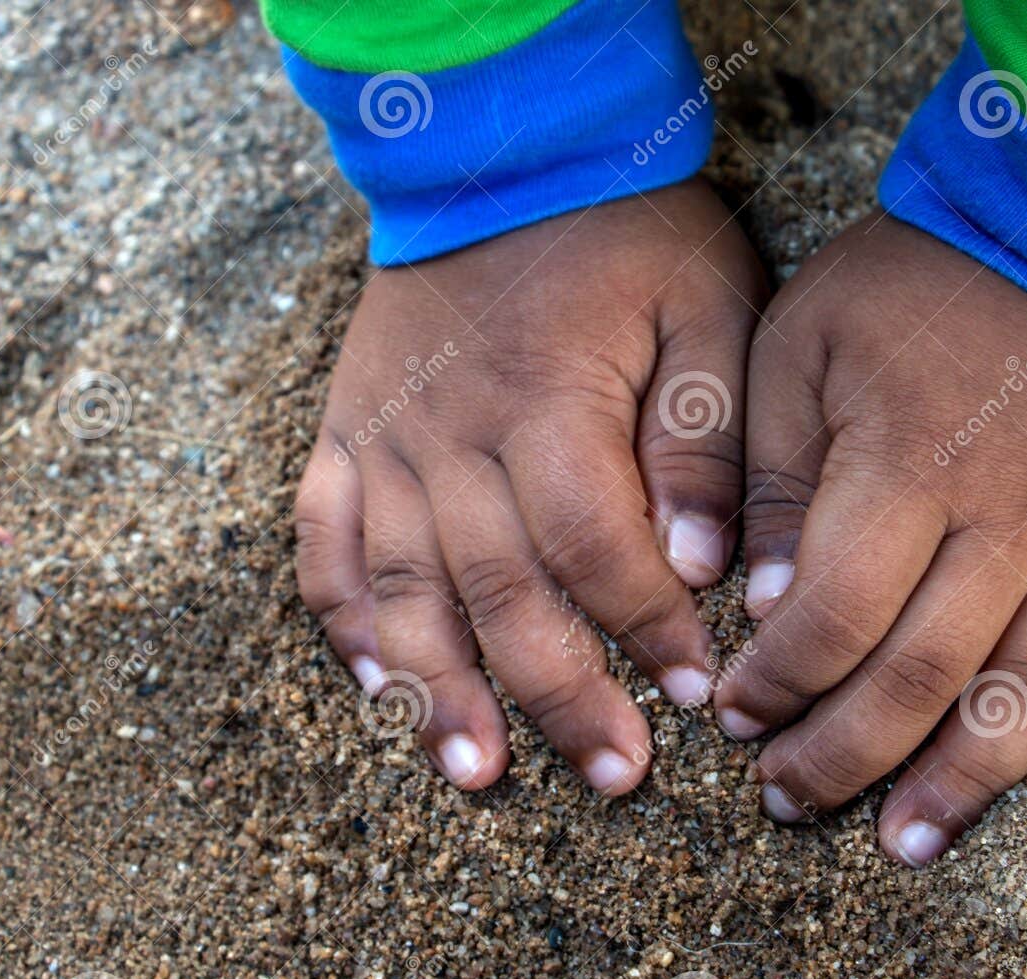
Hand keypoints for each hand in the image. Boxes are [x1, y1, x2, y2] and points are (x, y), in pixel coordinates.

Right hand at [296, 180, 765, 794]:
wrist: (502, 153)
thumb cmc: (621, 233)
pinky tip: (374, 686)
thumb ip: (701, 436)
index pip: (598, 551)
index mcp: (549, 404)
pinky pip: (323, 542)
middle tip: (614, 777)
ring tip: (475, 773)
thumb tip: (704, 562)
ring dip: (437, 692)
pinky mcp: (345, 436)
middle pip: (499, 594)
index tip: (693, 694)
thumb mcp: (702, 305)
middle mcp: (451, 437)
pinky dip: (343, 619)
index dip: (645, 631)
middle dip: (559, 696)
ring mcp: (384, 441)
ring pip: (399, 589)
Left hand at [716, 215, 1026, 864]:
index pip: (836, 619)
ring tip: (908, 841)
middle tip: (789, 802)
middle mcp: (1013, 519)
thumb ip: (772, 473)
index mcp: (911, 467)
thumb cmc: (923, 275)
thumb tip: (763, 598)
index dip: (779, 684)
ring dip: (965, 781)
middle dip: (844, 757)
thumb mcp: (804, 342)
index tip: (737, 718)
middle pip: (923, 678)